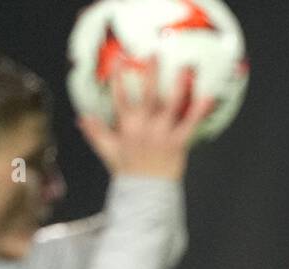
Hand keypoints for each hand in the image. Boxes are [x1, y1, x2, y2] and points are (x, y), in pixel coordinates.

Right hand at [76, 57, 216, 180]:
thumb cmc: (128, 170)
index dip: (118, 79)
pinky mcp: (178, 143)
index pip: (120, 99)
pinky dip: (199, 111)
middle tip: (155, 54)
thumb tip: (81, 118)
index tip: (119, 60)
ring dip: (178, 87)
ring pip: (170, 106)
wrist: (146, 193)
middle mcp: (145, 128)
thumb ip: (96, 132)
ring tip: (185, 69)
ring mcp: (163, 134)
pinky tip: (208, 96)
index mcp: (127, 128)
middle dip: (151, 75)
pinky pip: (190, 124)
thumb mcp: (108, 151)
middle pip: (148, 97)